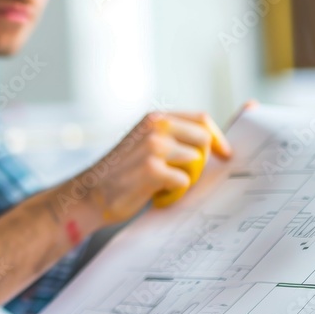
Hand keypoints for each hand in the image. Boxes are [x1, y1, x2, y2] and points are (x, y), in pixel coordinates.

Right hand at [81, 111, 232, 222]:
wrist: (89, 195)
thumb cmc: (121, 174)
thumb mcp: (144, 144)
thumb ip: (171, 139)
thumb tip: (213, 145)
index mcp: (154, 118)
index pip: (200, 118)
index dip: (217, 137)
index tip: (224, 153)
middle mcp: (154, 127)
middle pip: (204, 140)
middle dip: (200, 162)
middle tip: (184, 177)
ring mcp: (153, 147)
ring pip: (196, 162)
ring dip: (185, 179)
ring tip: (161, 186)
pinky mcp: (152, 169)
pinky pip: (184, 182)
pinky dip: (173, 192)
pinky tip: (155, 194)